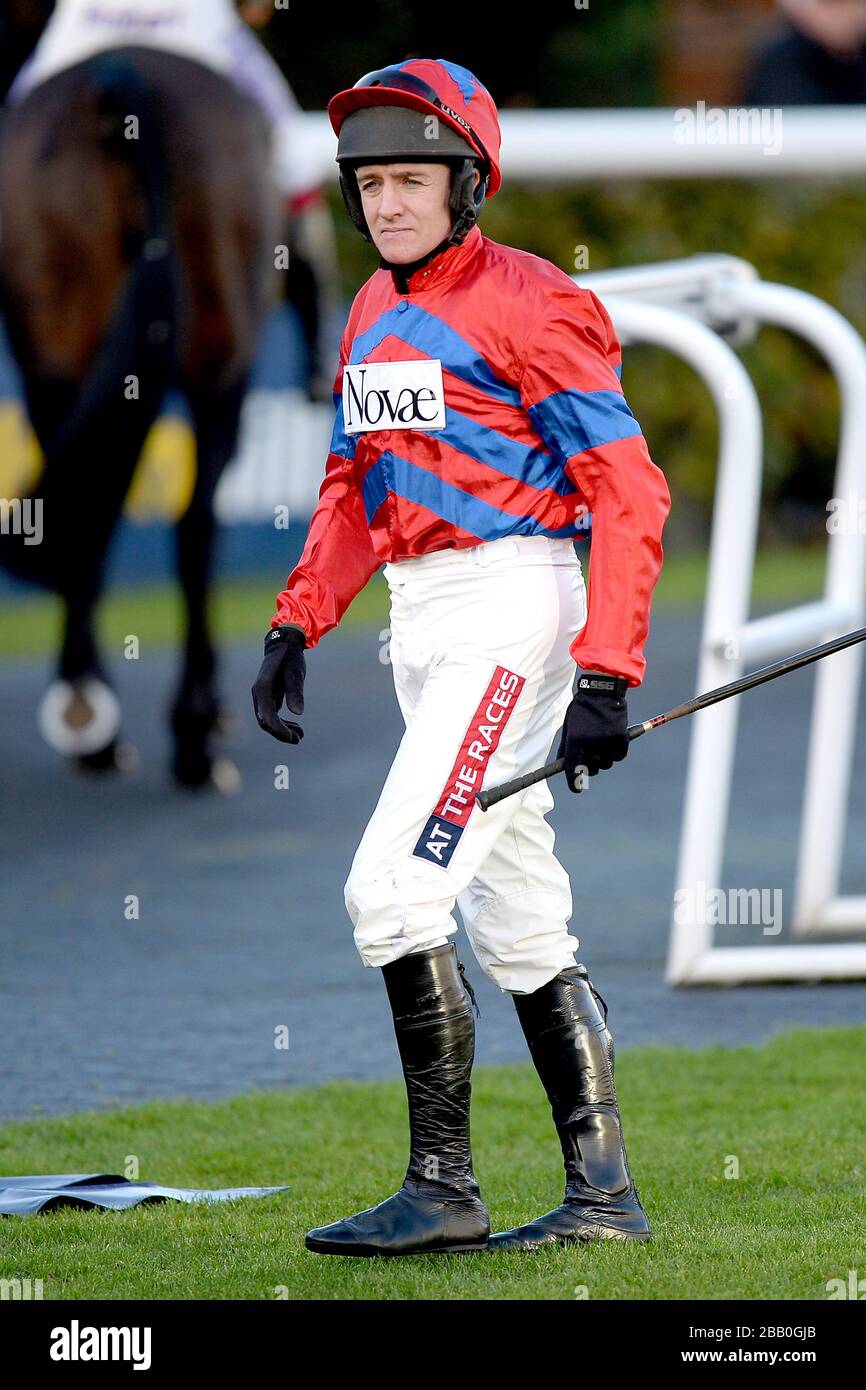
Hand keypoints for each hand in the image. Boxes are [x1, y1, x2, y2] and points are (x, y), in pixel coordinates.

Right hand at [251, 625, 306, 742]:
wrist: (285, 643)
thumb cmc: (291, 657)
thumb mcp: (296, 672)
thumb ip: (295, 691)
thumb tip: (297, 713)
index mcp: (262, 688)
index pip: (267, 715)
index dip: (279, 729)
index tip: (293, 737)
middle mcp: (258, 693)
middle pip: (265, 721)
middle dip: (281, 733)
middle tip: (299, 739)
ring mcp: (262, 696)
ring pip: (268, 720)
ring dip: (283, 730)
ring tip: (300, 735)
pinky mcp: (268, 696)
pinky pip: (272, 715)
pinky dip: (283, 723)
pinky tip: (296, 727)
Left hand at [557, 670, 628, 791]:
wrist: (602, 691)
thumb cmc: (582, 709)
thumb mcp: (569, 726)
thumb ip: (565, 747)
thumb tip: (563, 765)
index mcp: (575, 742)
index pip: (573, 771)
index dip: (573, 783)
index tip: (576, 787)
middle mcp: (592, 745)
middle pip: (591, 770)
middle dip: (588, 766)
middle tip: (588, 756)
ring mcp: (608, 743)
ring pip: (606, 764)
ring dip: (603, 759)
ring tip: (600, 742)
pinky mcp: (622, 739)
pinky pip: (619, 756)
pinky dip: (615, 753)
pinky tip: (611, 741)